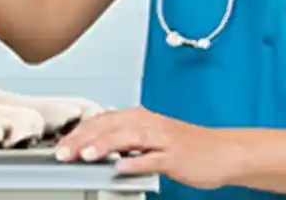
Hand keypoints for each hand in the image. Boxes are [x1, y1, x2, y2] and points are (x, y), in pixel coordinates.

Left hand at [53, 107, 243, 190]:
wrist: (223, 152)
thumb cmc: (187, 147)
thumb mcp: (151, 138)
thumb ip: (125, 139)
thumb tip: (97, 144)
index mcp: (140, 118)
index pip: (102, 121)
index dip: (79, 132)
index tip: (61, 144)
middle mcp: (149, 124)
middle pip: (109, 127)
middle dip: (83, 139)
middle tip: (62, 152)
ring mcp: (162, 140)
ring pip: (127, 138)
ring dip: (103, 145)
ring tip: (84, 155)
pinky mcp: (174, 157)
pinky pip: (151, 159)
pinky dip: (135, 162)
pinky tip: (120, 167)